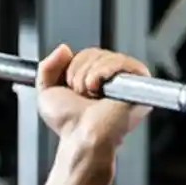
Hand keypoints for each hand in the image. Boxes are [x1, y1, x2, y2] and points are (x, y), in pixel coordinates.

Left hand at [36, 45, 151, 145]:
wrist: (81, 136)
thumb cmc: (68, 124)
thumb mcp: (46, 92)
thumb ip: (46, 67)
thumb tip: (64, 48)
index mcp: (96, 80)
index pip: (87, 54)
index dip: (73, 66)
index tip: (70, 86)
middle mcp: (112, 80)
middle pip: (95, 52)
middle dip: (79, 71)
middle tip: (80, 93)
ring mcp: (126, 82)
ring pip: (106, 56)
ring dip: (88, 75)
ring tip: (90, 94)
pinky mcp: (139, 84)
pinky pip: (122, 61)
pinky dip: (103, 72)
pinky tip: (98, 89)